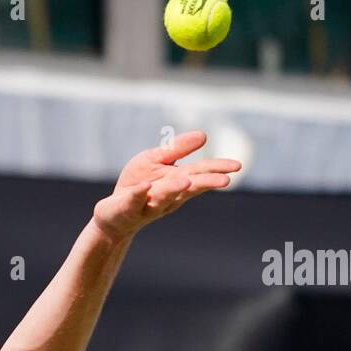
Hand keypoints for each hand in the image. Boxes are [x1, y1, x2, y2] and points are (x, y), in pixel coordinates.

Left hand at [91, 131, 240, 241]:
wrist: (114, 214)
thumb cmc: (139, 183)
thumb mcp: (156, 160)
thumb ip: (177, 149)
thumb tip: (204, 135)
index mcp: (177, 182)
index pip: (200, 174)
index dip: (218, 170)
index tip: (236, 166)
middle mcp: (168, 196)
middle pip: (188, 188)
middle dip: (205, 183)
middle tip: (225, 181)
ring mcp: (148, 204)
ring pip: (163, 197)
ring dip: (175, 189)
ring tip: (186, 181)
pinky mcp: (128, 209)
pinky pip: (134, 201)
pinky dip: (140, 194)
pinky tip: (145, 187)